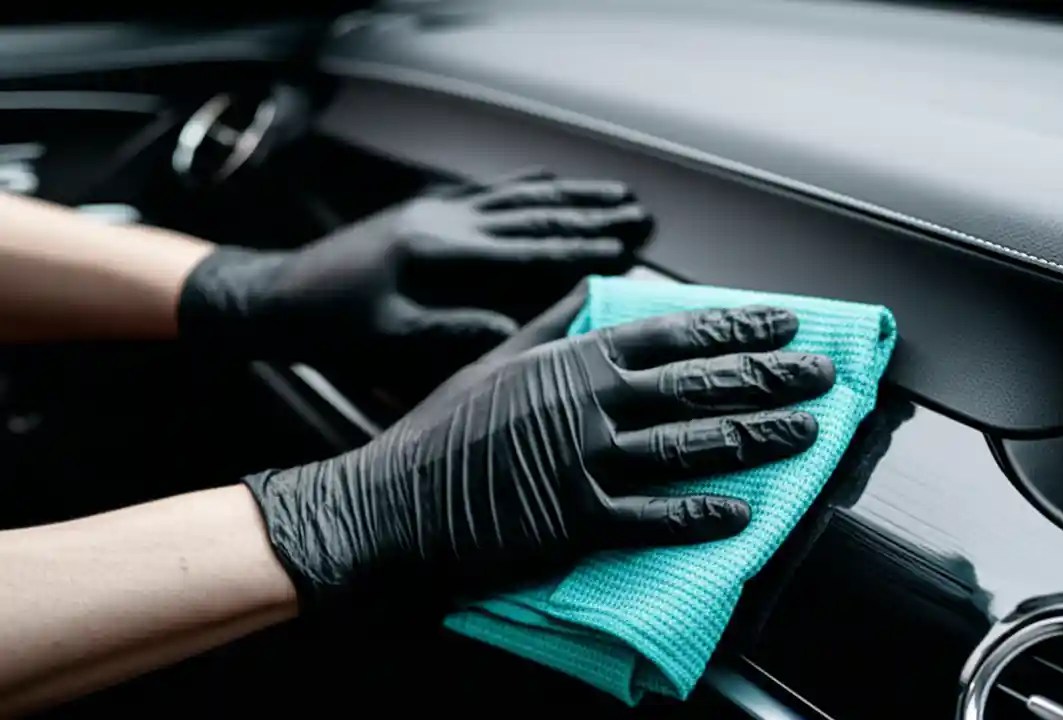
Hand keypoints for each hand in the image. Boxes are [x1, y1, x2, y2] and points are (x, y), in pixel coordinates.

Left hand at [177, 169, 651, 361]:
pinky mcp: (421, 210)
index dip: (579, 246)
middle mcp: (441, 219)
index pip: (526, 246)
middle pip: (531, 211)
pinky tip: (547, 180)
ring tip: (612, 192)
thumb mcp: (387, 341)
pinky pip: (485, 191)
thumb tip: (514, 330)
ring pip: (515, 196)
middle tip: (638, 212)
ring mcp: (432, 209)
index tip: (624, 244)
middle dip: (590, 212)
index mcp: (437, 251)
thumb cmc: (326, 325)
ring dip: (569, 194)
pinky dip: (524, 184)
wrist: (272, 294)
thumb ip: (451, 333)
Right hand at [242, 304, 834, 607]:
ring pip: (692, 446)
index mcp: (572, 358)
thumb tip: (599, 293)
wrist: (388, 504)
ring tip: (808, 435)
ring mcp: (586, 462)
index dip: (738, 328)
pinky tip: (744, 513)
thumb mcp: (496, 360)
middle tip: (822, 375)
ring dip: (759, 439)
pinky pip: (655, 518)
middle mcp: (589, 403)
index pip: (674, 333)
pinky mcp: (577, 521)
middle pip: (700, 385)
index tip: (785, 321)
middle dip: (772, 378)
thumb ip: (554, 324)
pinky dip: (703, 516)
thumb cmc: (441, 431)